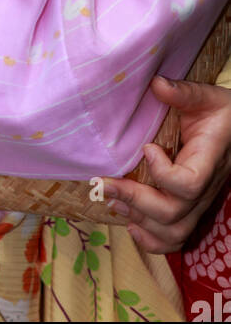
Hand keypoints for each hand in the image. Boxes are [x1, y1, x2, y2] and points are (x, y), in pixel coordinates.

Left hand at [101, 75, 230, 253]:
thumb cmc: (220, 113)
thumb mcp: (207, 96)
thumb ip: (183, 92)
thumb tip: (157, 83)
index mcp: (209, 159)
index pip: (188, 183)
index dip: (163, 173)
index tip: (147, 147)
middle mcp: (205, 188)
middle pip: (173, 213)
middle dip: (134, 200)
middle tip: (105, 183)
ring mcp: (199, 203)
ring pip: (173, 232)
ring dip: (139, 221)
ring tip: (113, 202)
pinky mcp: (191, 209)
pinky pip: (176, 238)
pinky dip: (152, 240)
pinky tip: (130, 224)